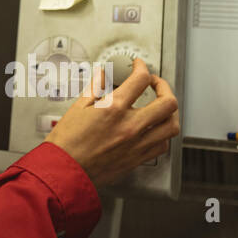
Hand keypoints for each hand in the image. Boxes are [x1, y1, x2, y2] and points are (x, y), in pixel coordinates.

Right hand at [44, 58, 179, 188]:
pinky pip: (163, 145)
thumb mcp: (77, 107)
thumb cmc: (67, 143)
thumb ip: (95, 87)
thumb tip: (103, 74)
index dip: (141, 67)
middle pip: (167, 102)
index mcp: (114, 108)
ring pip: (172, 125)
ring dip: (170, 112)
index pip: (140, 79)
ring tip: (161, 105)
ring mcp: (137, 144)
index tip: (138, 66)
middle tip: (155, 83)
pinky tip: (154, 128)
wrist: (65, 171)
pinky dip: (163, 133)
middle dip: (164, 86)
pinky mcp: (138, 158)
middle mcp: (130, 126)